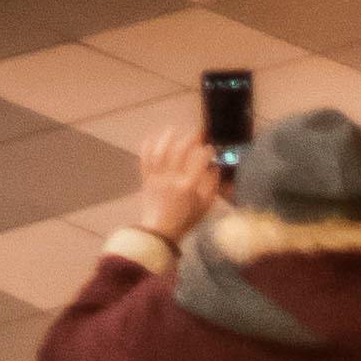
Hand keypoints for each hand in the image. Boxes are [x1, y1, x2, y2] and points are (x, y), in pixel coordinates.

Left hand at [133, 114, 219, 245]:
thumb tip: (215, 169)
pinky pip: (145, 160)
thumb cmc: (185, 220)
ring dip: (167, 138)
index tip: (210, 148)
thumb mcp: (205, 207)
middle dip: (189, 140)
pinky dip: (147, 148)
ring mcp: (157, 178)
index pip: (199, 162)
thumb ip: (212, 187)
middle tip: (196, 134)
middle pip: (180, 152)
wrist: (160, 231)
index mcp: (188, 187)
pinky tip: (151, 138)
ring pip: (160, 152)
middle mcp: (172, 179)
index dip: (206, 152)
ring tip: (173, 129)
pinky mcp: (146, 179)